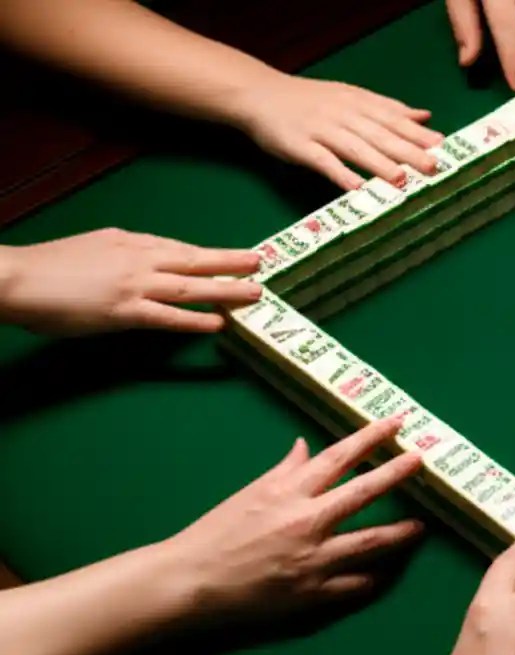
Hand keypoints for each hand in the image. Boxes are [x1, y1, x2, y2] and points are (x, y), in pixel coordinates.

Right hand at [0, 229, 260, 334]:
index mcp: (129, 241)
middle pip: (194, 259)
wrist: (17, 277)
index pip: (177, 248)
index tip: (232, 256)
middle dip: (230, 261)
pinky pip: (168, 317)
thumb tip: (141, 265)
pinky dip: (195, 320)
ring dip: (226, 289)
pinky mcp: (124, 311)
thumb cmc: (48, 267)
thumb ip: (121, 254)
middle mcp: (138, 258)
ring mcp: (134, 285)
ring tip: (254, 292)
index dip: (208, 254)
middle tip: (260, 262)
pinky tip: (217, 324)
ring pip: (190, 287)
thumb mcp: (93, 247)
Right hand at [164, 419, 424, 622]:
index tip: (397, 424)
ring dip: (401, 533)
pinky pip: (355, 585)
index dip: (371, 438)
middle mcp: (306, 522)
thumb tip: (305, 446)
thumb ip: (284, 471)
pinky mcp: (313, 595)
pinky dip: (372, 578)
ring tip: (420, 526)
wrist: (191, 582)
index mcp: (289, 492)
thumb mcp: (249, 493)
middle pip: (364, 493)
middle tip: (421, 462)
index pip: (339, 457)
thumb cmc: (216, 533)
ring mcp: (313, 560)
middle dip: (398, 474)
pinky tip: (385, 571)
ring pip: (371, 543)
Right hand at [230, 71, 444, 190]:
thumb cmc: (310, 100)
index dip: (418, 133)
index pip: (394, 118)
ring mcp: (321, 129)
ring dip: (378, 163)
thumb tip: (425, 116)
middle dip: (408, 151)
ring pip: (355, 147)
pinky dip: (339, 173)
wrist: (258, 94)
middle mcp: (343, 114)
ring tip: (401, 179)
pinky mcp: (299, 146)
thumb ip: (387, 108)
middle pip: (380, 134)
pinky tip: (355, 187)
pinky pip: (322, 161)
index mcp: (358, 102)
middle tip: (433, 166)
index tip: (444, 146)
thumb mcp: (350, 97)